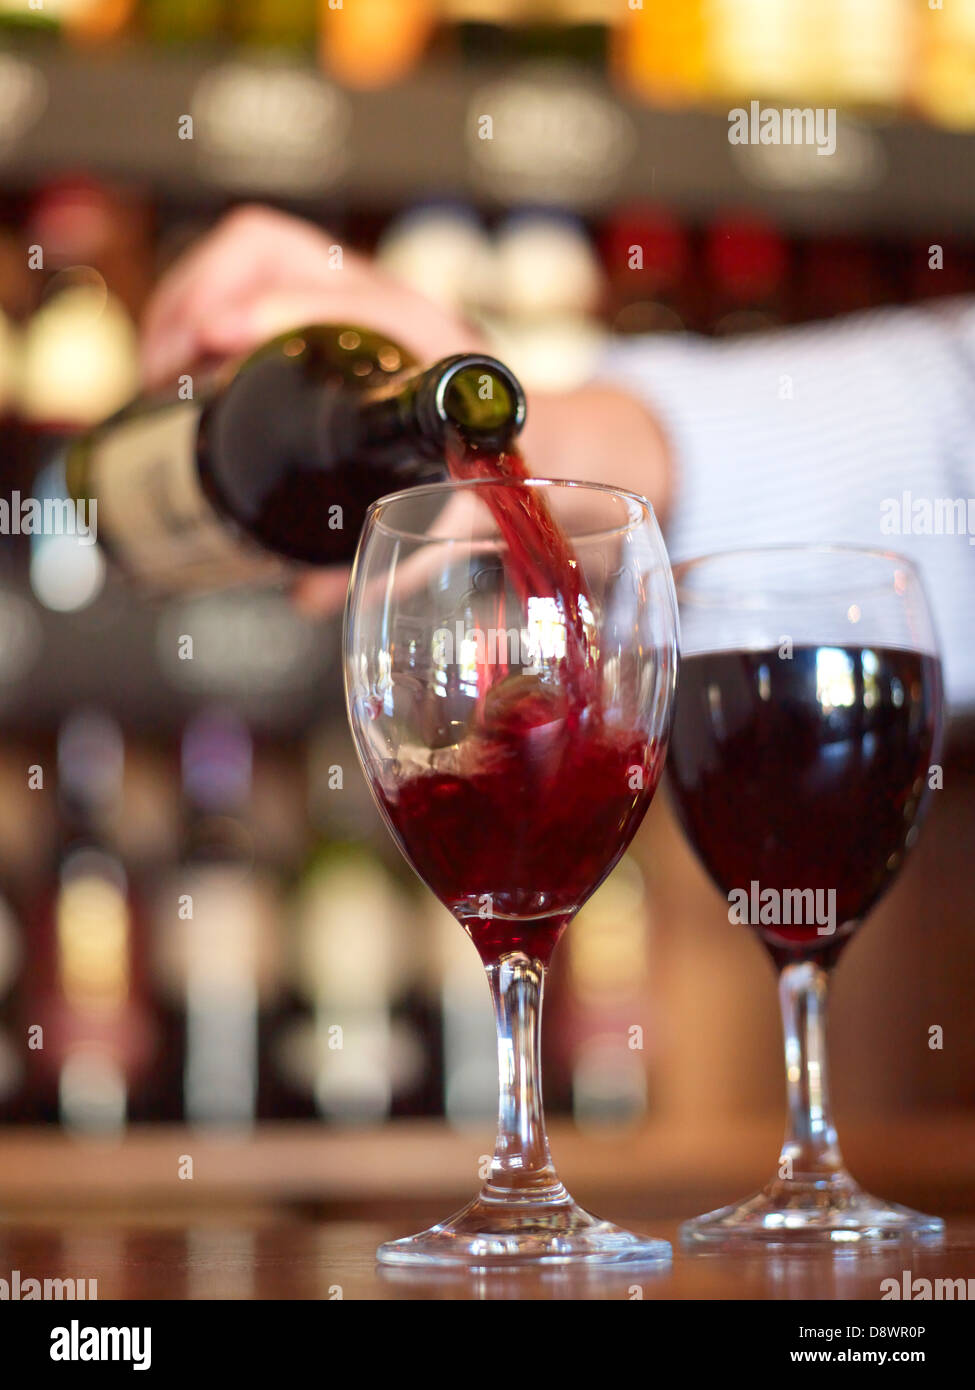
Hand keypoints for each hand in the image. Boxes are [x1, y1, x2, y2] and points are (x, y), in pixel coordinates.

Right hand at [140, 205, 672, 612]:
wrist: (538, 432)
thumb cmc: (499, 466)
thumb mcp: (458, 509)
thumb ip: (395, 558)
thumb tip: (306, 593)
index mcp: (419, 338)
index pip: (332, 288)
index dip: (264, 310)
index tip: (212, 344)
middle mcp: (382, 300)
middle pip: (265, 246)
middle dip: (197, 296)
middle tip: (169, 373)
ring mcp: (355, 295)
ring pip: (253, 253)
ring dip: (190, 298)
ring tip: (165, 371)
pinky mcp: (332, 308)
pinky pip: (254, 275)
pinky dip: (205, 308)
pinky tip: (186, 363)